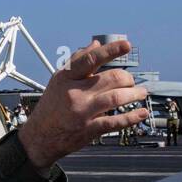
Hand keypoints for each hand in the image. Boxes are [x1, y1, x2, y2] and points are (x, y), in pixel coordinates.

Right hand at [17, 38, 148, 168]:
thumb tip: (95, 44)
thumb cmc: (51, 106)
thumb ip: (77, 61)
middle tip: (131, 81)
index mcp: (66, 78)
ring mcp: (82, 112)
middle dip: (127, 78)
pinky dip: (131, 117)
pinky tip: (141, 113)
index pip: (90, 59)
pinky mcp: (88, 130)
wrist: (39, 137)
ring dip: (134, 94)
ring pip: (115, 98)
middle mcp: (74, 93)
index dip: (110, 51)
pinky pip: (114, 122)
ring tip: (141, 93)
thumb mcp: (58, 81)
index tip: (127, 45)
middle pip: (110, 78)